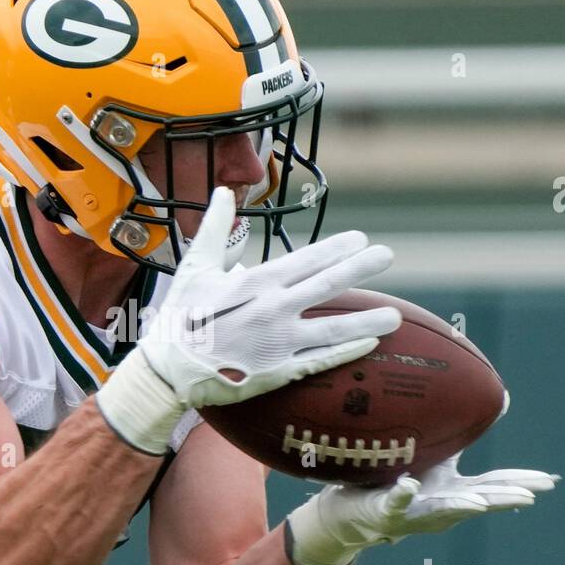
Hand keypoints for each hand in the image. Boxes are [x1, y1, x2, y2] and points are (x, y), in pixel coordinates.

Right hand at [96, 186, 400, 452]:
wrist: (168, 371)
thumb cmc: (181, 318)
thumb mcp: (195, 268)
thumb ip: (216, 229)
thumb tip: (225, 192)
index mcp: (257, 282)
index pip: (306, 260)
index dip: (336, 248)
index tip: (360, 239)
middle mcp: (274, 309)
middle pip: (327, 285)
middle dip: (360, 268)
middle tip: (387, 255)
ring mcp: (279, 343)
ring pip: (333, 329)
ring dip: (367, 320)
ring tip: (395, 315)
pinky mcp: (278, 372)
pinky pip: (320, 361)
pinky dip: (346, 353)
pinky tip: (369, 346)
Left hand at [285, 451, 559, 564]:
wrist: (355, 511)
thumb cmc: (402, 482)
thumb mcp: (438, 459)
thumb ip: (463, 437)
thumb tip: (497, 400)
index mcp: (456, 492)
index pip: (495, 485)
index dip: (521, 483)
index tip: (549, 482)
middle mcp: (442, 506)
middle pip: (479, 500)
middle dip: (504, 499)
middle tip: (530, 497)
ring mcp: (415, 511)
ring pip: (442, 508)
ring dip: (462, 505)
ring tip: (480, 502)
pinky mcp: (387, 511)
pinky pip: (395, 501)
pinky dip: (404, 495)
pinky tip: (409, 485)